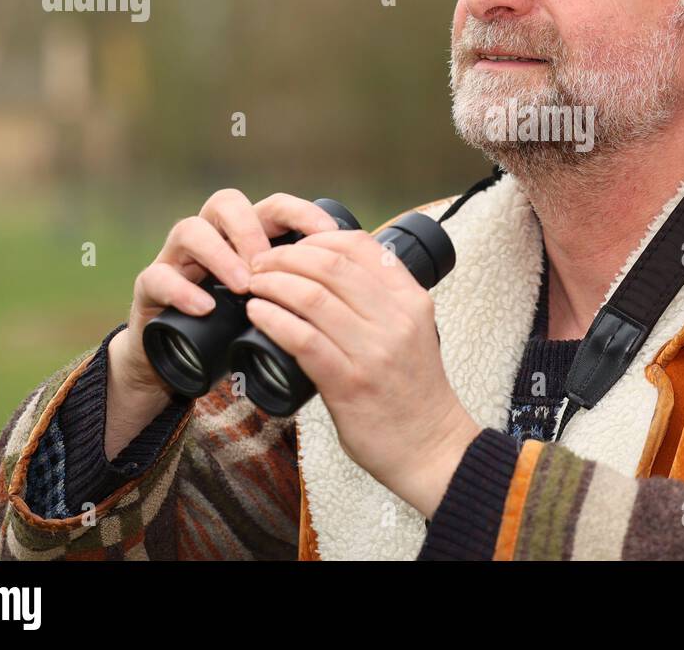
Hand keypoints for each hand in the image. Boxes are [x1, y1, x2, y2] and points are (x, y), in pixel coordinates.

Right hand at [106, 190, 339, 457]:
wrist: (183, 366)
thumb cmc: (246, 331)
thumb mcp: (286, 308)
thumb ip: (319, 290)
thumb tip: (378, 282)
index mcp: (251, 238)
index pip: (276, 207)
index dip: (302, 212)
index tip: (329, 232)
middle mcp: (214, 239)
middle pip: (228, 203)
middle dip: (254, 226)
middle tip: (274, 260)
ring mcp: (179, 260)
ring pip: (190, 229)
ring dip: (220, 254)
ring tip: (244, 283)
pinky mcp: (151, 289)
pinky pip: (159, 277)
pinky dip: (182, 290)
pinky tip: (206, 306)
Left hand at [245, 228, 480, 517]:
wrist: (430, 445)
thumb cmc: (413, 391)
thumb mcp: (413, 331)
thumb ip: (383, 302)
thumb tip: (332, 274)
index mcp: (411, 300)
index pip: (361, 246)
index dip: (317, 237)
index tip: (292, 245)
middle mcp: (396, 318)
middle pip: (330, 264)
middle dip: (285, 256)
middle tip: (260, 263)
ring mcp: (374, 350)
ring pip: (312, 296)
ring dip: (272, 283)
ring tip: (253, 285)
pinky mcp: (349, 382)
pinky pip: (302, 338)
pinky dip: (273, 318)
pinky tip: (257, 313)